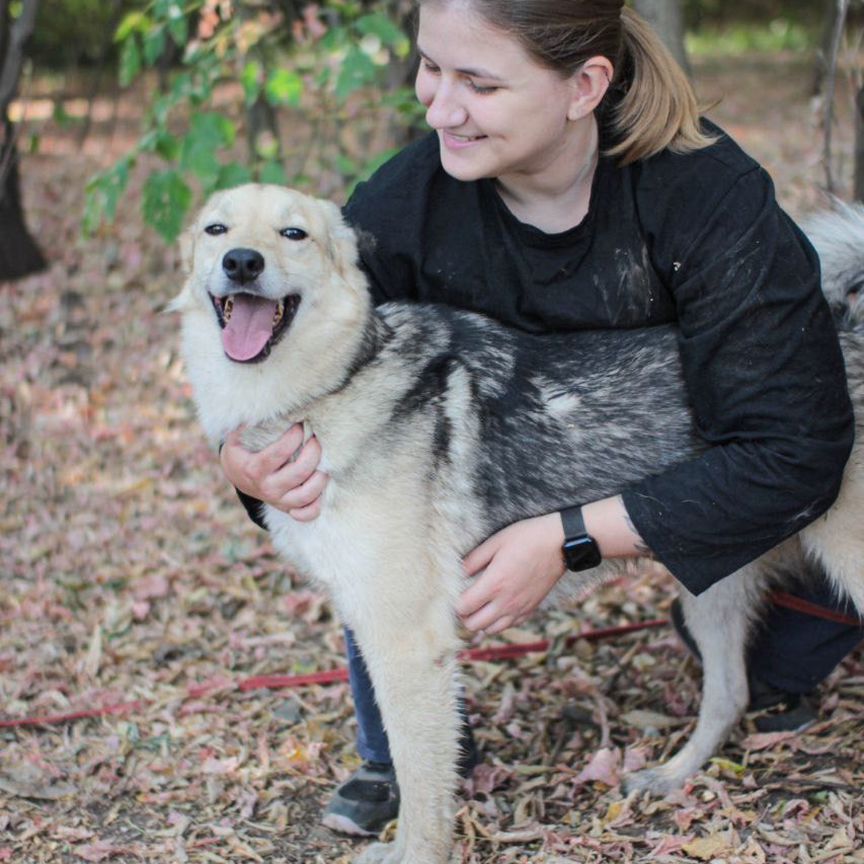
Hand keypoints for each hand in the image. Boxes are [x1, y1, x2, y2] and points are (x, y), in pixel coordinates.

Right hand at [220, 423, 328, 520]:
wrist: (237, 475)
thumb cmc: (242, 450)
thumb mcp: (237, 436)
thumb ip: (246, 424)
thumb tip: (257, 411)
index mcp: (254, 469)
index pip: (279, 454)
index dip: (293, 438)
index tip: (299, 426)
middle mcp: (267, 488)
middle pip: (298, 473)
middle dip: (312, 453)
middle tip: (315, 440)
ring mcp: (278, 501)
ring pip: (306, 496)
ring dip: (320, 478)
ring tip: (323, 462)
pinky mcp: (287, 508)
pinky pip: (306, 514)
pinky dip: (317, 504)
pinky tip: (320, 486)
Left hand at [457, 513, 564, 634]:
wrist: (560, 543)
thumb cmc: (527, 538)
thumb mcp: (496, 542)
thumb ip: (474, 559)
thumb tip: (458, 572)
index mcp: (494, 584)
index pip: (463, 607)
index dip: (454, 603)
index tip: (454, 593)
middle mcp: (506, 602)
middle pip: (474, 625)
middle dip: (464, 616)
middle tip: (464, 601)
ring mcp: (520, 608)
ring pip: (491, 630)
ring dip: (481, 621)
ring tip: (479, 606)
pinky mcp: (531, 609)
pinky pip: (510, 625)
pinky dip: (499, 621)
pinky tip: (497, 607)